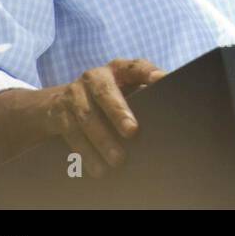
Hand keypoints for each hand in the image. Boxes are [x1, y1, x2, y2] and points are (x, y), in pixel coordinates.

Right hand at [43, 57, 164, 177]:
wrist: (59, 103)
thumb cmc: (109, 98)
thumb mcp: (126, 90)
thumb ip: (145, 95)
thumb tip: (176, 112)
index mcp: (119, 69)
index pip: (136, 67)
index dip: (148, 72)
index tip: (160, 80)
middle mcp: (94, 77)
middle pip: (106, 93)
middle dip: (119, 112)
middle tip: (133, 132)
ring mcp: (74, 94)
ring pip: (87, 117)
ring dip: (102, 141)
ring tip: (117, 160)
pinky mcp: (58, 113)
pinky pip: (71, 134)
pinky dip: (85, 153)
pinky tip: (97, 169)